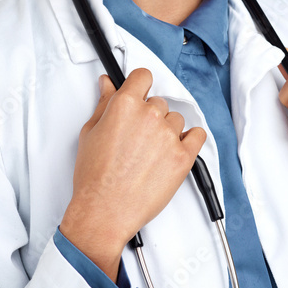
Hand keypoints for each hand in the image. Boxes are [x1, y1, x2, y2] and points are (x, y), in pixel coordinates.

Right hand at [60, 68, 207, 280]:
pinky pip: (197, 135)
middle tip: (137, 139)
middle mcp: (149, 116)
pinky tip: (174, 150)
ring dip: (167, 131)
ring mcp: (168, 136)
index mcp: (125, 106)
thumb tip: (108, 84)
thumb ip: (104, 103)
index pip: (143, 77)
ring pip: (176, 120)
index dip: (140, 86)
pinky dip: (189, 140)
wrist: (104, 211)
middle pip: (159, 103)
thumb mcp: (90, 133)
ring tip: (150, 153)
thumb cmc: (94, 177)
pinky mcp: (183, 157)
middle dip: (149, 116)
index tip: (139, 95)